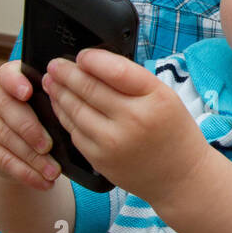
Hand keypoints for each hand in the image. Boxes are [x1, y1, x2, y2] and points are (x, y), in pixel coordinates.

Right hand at [0, 61, 60, 189]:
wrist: (27, 148)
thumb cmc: (48, 119)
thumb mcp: (53, 107)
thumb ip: (59, 101)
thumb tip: (78, 103)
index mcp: (12, 79)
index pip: (7, 74)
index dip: (15, 82)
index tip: (27, 93)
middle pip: (4, 107)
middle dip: (28, 128)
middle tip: (48, 146)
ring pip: (3, 137)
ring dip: (30, 157)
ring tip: (53, 171)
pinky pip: (0, 159)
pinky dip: (24, 173)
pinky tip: (43, 182)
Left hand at [43, 48, 208, 200]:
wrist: (180, 177)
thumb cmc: (173, 132)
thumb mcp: (166, 97)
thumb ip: (134, 80)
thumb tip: (95, 63)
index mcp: (155, 98)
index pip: (115, 70)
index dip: (92, 59)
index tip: (81, 55)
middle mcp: (134, 119)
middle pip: (89, 88)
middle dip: (66, 73)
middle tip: (55, 64)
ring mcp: (114, 142)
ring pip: (75, 109)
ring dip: (59, 92)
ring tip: (51, 81)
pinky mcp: (100, 159)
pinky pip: (74, 131)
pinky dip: (64, 115)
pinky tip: (61, 104)